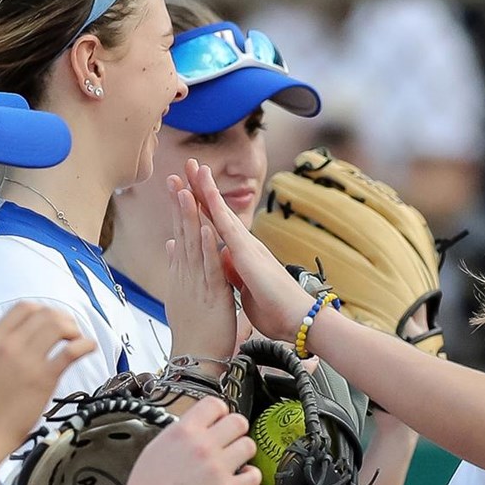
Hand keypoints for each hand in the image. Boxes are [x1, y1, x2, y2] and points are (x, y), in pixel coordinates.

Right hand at [0, 303, 97, 452]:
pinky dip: (85, 344)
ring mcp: (27, 361)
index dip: (42, 310)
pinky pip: (70, 351)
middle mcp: (9, 346)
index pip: (23, 309)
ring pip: (58, 327)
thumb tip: (6, 344)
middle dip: (61, 318)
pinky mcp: (44, 378)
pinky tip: (88, 347)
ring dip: (73, 329)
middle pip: (44, 314)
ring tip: (77, 339)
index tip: (49, 318)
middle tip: (68, 329)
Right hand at [114, 397, 259, 484]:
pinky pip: (254, 475)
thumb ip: (181, 433)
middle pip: (239, 421)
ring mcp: (217, 468)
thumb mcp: (157, 446)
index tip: (220, 420)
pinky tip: (239, 478)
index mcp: (183, 431)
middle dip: (236, 430)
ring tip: (233, 461)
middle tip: (229, 441)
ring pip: (249, 445)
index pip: (215, 403)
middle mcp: (202, 446)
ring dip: (243, 452)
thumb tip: (197, 427)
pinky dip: (249, 476)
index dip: (221, 412)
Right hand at [164, 165, 239, 360]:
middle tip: (174, 177)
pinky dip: (207, 247)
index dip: (176, 209)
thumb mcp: (181, 293)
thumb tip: (171, 245)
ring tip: (187, 193)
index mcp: (182, 272)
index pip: (178, 234)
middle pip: (181, 233)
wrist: (196, 358)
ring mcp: (197, 283)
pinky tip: (206, 228)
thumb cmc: (193, 329)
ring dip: (190, 219)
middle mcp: (186, 274)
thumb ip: (177, 266)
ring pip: (193, 246)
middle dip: (178, 204)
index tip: (175, 185)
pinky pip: (209, 267)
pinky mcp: (212, 294)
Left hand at [180, 162, 314, 342]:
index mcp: (240, 254)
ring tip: (196, 168)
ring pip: (223, 215)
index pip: (215, 224)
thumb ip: (234, 272)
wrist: (299, 321)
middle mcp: (244, 245)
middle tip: (190, 162)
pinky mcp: (250, 258)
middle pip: (218, 212)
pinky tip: (207, 200)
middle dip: (203, 187)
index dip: (200, 205)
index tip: (186, 186)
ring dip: (209, 191)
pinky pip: (231, 233)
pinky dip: (219, 216)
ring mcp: (248, 249)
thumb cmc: (276, 308)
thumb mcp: (245, 288)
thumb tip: (223, 260)